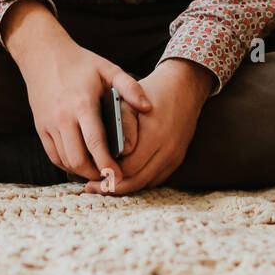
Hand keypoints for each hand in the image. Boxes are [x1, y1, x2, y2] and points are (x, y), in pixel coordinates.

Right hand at [21, 34, 151, 182]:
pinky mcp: (40, 127)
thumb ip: (129, 87)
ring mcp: (48, 124)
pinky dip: (67, 164)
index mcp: (82, 104)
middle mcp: (63, 117)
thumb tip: (149, 107)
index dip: (108, 164)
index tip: (120, 176)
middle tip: (111, 177)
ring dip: (82, 171)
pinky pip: (53, 155)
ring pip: (65, 160)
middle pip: (78, 159)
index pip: (95, 144)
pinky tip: (81, 163)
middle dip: (96, 173)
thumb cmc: (79, 62)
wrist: (42, 54)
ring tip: (99, 171)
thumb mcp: (106, 68)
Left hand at [82, 59, 213, 195]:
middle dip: (113, 187)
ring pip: (146, 184)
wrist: (184, 86)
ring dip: (126, 187)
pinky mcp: (177, 159)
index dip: (108, 175)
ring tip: (104, 186)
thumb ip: (121, 126)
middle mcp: (167, 149)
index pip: (127, 168)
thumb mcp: (129, 101)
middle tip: (93, 188)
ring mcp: (174, 156)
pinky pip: (156, 178)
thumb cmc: (151, 91)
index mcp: (154, 134)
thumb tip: (113, 155)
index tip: (90, 177)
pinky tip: (124, 178)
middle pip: (136, 181)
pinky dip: (139, 181)